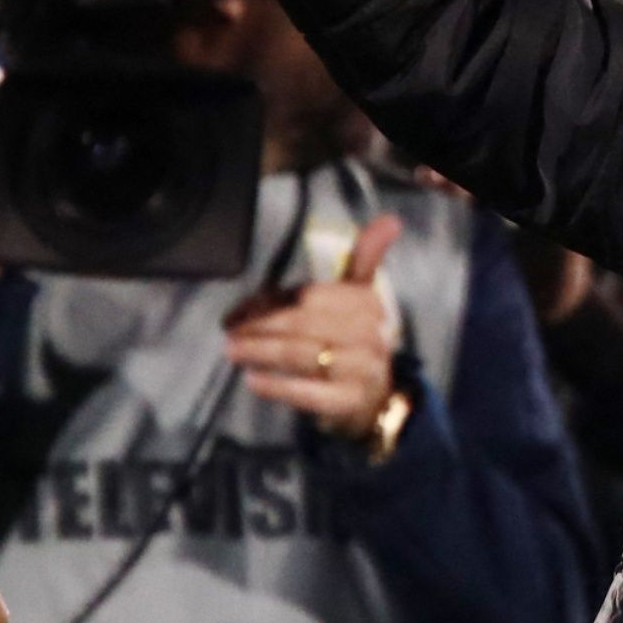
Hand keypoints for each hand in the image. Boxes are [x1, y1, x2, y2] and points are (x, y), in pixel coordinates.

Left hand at [226, 212, 402, 437]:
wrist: (377, 395)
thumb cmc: (356, 338)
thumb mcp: (361, 297)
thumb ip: (364, 258)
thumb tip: (391, 220)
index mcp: (369, 303)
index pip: (311, 295)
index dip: (273, 300)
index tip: (245, 307)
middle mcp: (370, 335)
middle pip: (302, 323)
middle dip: (259, 325)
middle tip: (230, 328)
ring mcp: (361, 370)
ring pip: (300, 354)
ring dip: (260, 351)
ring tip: (233, 350)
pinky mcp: (348, 402)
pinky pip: (306, 392)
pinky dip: (277, 386)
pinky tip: (254, 380)